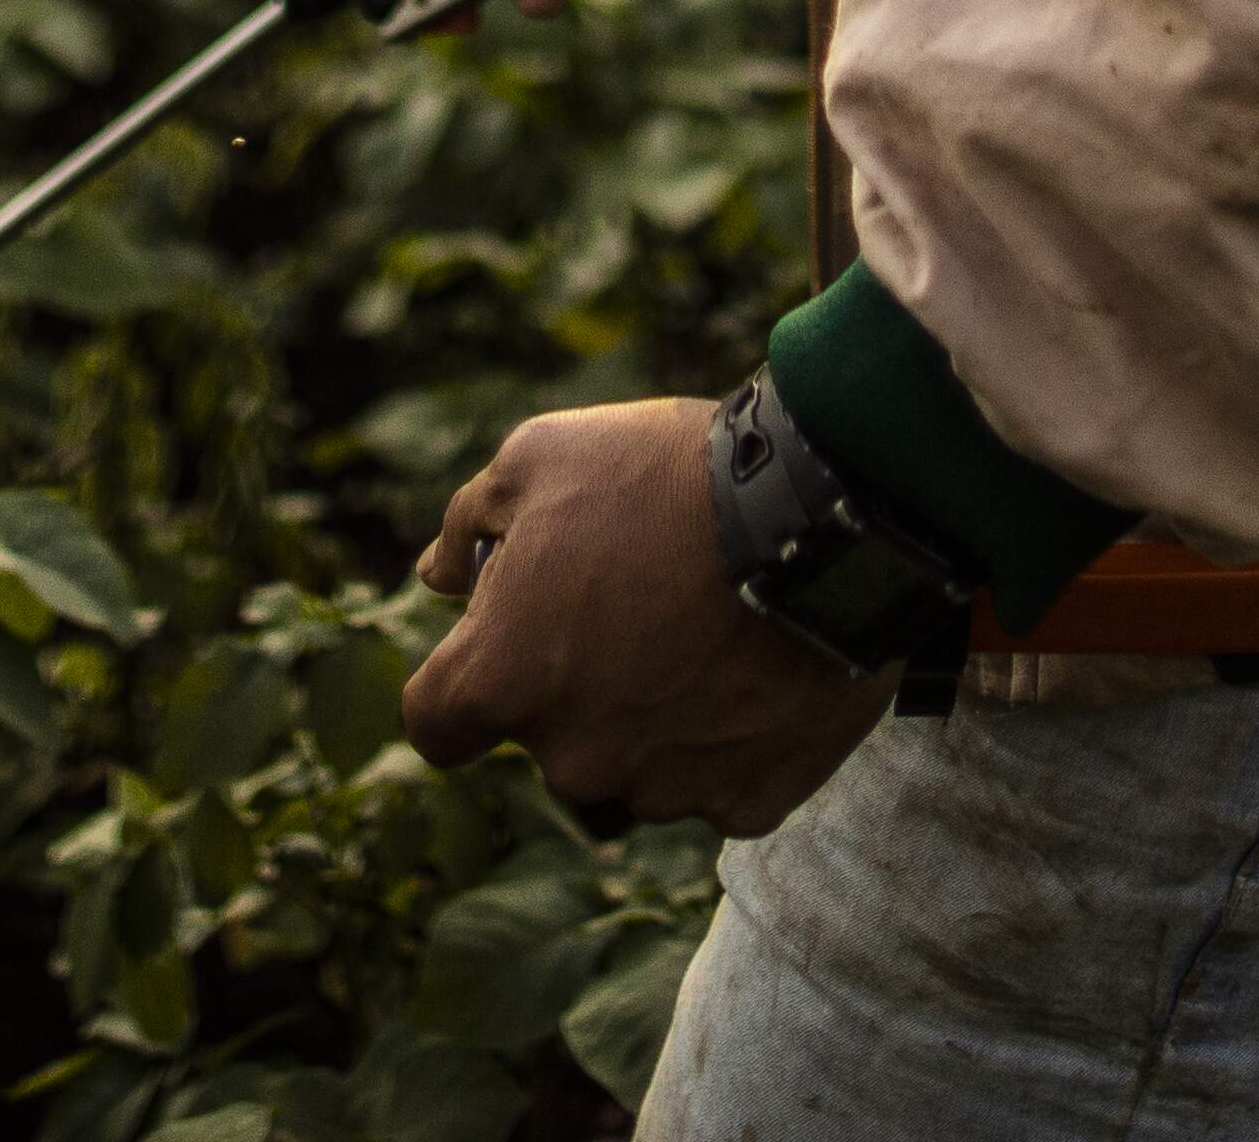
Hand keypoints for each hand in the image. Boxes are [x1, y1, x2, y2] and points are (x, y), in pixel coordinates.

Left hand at [401, 399, 893, 835]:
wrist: (822, 514)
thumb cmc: (665, 476)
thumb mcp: (541, 456)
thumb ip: (468, 522)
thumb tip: (437, 575)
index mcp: (502, 679)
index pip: (436, 723)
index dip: (461, 682)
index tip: (503, 643)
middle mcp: (571, 756)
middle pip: (548, 744)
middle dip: (574, 688)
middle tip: (632, 609)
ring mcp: (664, 790)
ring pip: (634, 772)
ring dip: (651, 722)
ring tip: (703, 636)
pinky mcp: (748, 803)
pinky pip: (720, 786)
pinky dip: (731, 743)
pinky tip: (757, 673)